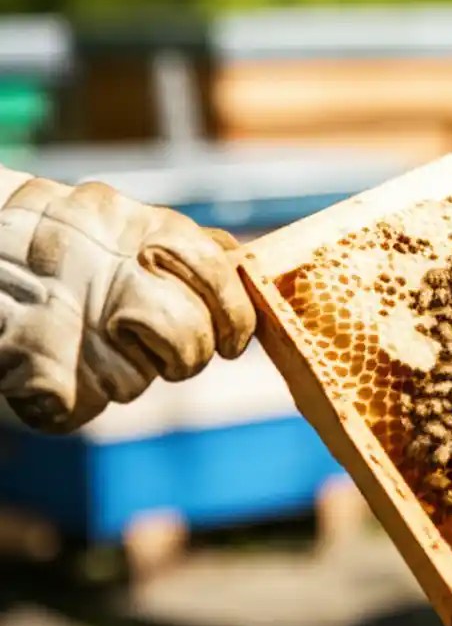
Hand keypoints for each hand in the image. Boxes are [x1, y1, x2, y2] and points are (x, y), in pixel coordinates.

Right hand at [0, 171, 255, 432]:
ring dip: (120, 372)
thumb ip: (185, 245)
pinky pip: (80, 407)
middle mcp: (113, 274)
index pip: (217, 274)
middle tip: (166, 351)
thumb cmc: (62, 239)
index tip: (233, 342)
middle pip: (189, 341)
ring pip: (135, 382)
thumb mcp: (124, 218)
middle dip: (187, 356)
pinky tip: (55, 362)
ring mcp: (72, 323)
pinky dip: (72, 396)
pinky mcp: (37, 370)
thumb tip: (242, 266)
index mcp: (143, 229)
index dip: (235, 316)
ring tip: (87, 338)